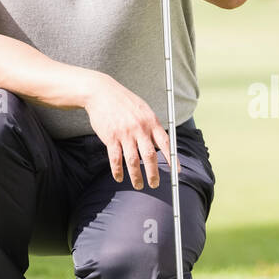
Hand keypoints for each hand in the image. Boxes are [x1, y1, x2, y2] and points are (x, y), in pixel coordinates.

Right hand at [82, 72, 175, 188]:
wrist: (102, 93)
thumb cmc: (125, 102)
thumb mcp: (144, 110)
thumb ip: (153, 126)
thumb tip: (162, 144)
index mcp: (151, 122)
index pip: (166, 143)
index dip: (173, 159)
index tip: (177, 172)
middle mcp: (140, 129)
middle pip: (150, 156)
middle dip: (153, 173)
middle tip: (155, 184)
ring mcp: (124, 134)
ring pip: (133, 161)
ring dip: (136, 176)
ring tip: (139, 185)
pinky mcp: (110, 137)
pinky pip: (115, 159)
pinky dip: (117, 171)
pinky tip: (119, 178)